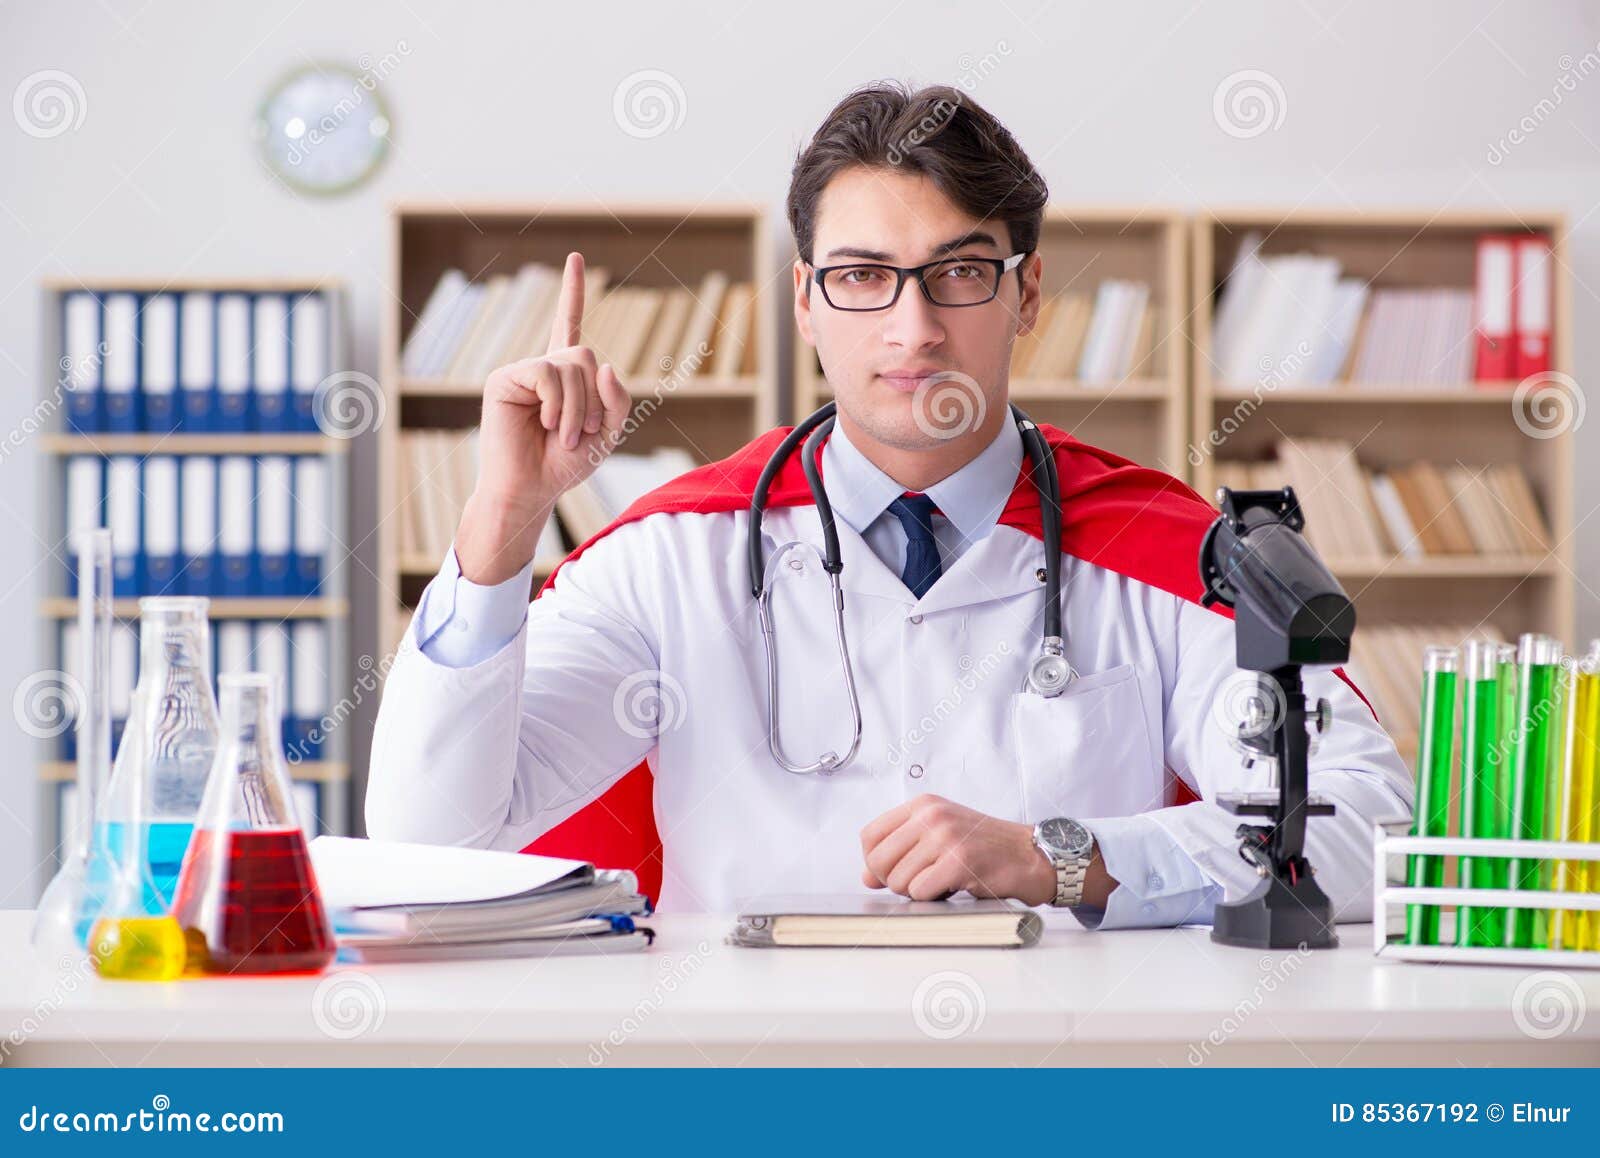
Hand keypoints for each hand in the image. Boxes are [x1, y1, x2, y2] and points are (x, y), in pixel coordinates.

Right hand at [454, 252, 632, 582]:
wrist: (532, 489)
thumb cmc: (565, 464)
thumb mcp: (609, 433)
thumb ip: (618, 400)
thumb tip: (607, 366)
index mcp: (566, 376)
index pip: (569, 325)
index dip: (572, 292)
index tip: (575, 258)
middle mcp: (543, 368)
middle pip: (587, 355)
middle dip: (594, 398)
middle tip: (582, 432)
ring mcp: (522, 372)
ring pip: (571, 364)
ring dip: (579, 407)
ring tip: (565, 435)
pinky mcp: (503, 379)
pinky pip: (547, 373)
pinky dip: (558, 403)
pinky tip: (548, 424)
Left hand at [859, 794, 1056, 905]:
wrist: (1030, 855)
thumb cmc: (987, 847)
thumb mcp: (939, 837)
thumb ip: (902, 852)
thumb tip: (867, 876)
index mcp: (923, 805)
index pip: (869, 836)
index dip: (874, 863)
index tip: (892, 872)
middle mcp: (931, 815)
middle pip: (877, 861)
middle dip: (893, 882)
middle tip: (919, 882)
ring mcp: (945, 836)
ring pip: (897, 880)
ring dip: (917, 892)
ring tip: (942, 882)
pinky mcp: (959, 861)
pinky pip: (920, 892)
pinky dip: (933, 898)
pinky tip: (953, 887)